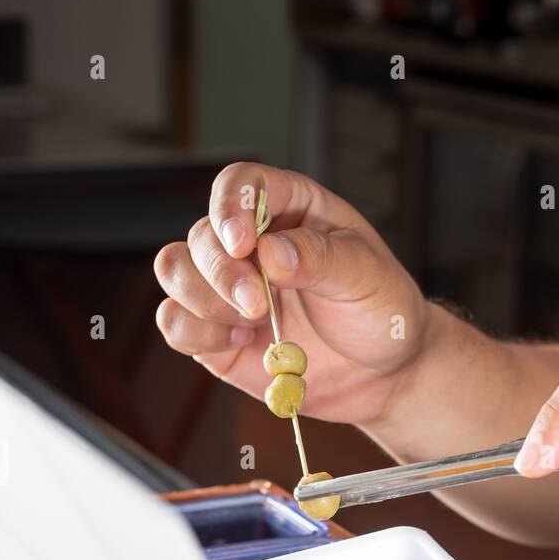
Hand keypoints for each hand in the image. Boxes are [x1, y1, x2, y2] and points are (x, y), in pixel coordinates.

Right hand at [154, 163, 427, 426]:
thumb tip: (270, 252)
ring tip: (250, 325)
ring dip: (202, 300)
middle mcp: (251, 244)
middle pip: (202, 235)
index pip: (241, 183)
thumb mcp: (367, 277)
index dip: (230, 206)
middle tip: (258, 305)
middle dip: (221, 271)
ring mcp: (228, 288)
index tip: (243, 244)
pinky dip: (194, 333)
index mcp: (290, 209)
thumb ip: (320, 258)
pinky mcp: (215, 333)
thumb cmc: (380, 313)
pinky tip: (238, 342)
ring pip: (175, 271)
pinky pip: (175, 322)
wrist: (383, 375)